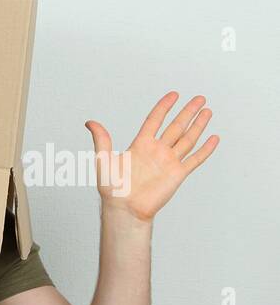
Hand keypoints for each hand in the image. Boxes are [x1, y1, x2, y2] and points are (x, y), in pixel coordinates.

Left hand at [85, 92, 219, 222]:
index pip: (155, 120)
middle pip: (176, 127)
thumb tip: (90, 122)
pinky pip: (195, 159)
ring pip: (187, 139)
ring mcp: (169, 162)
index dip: (164, 107)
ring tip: (207, 111)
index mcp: (140, 146)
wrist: (124, 209)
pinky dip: (205, 149)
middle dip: (188, 112)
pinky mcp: (178, 174)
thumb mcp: (103, 160)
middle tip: (199, 98)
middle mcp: (156, 151)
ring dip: (198, 125)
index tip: (174, 95)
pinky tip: (214, 138)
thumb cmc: (112, 189)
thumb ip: (101, 140)